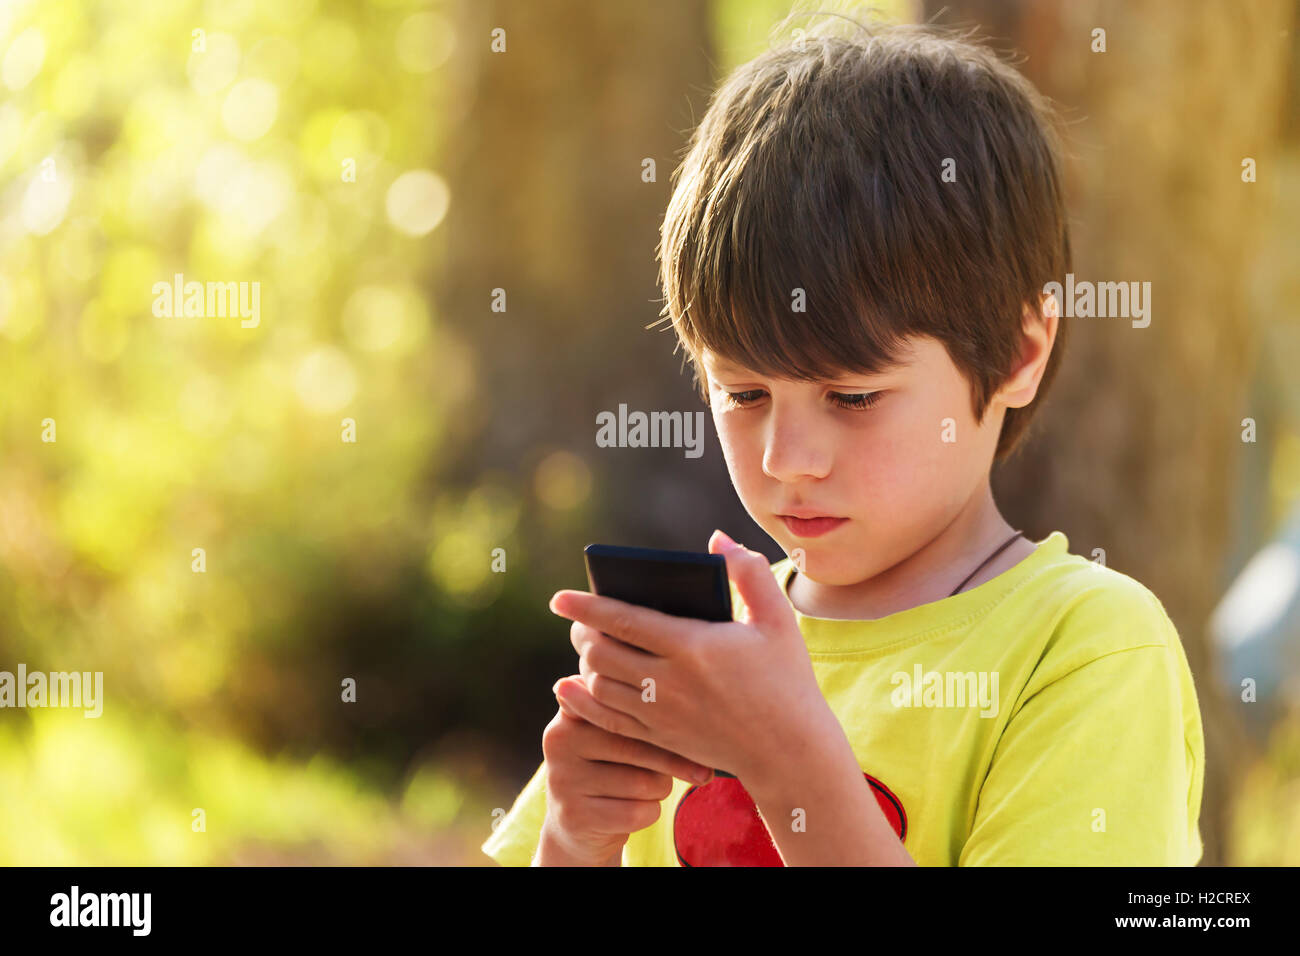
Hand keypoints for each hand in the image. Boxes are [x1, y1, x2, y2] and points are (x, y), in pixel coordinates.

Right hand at [536, 694, 716, 865]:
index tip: (700, 729)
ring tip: (652, 787)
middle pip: (638, 745)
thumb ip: (638, 714)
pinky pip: (636, 812)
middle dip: (674, 762)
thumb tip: (696, 716)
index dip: (665, 721)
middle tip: (702, 772)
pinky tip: (639, 809)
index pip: (628, 709)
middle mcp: (559, 740)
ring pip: (643, 782)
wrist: (574, 821)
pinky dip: (650, 813)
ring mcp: (563, 780)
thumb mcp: (614, 733)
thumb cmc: (609, 766)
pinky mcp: (575, 816)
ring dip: (660, 789)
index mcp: (571, 709)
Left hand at [548, 529, 833, 785]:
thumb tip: (717, 538)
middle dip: (584, 633)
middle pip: (600, 653)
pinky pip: (606, 719)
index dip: (586, 606)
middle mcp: (669, 682)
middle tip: (582, 621)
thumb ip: (748, 571)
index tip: (559, 598)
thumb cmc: (786, 679)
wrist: (790, 752)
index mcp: (693, 646)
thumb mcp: (777, 619)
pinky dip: (586, 701)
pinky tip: (577, 688)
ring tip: (591, 647)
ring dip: (587, 663)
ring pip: (599, 685)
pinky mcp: (660, 738)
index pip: (623, 620)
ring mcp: (661, 714)